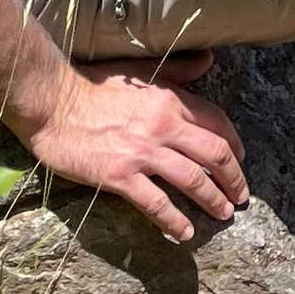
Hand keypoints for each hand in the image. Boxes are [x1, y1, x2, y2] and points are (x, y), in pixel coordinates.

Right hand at [17, 64, 250, 243]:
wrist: (53, 104)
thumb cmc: (94, 85)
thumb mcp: (142, 71)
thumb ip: (178, 70)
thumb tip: (208, 60)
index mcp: (171, 101)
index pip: (217, 124)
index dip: (235, 145)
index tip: (240, 160)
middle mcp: (163, 127)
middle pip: (214, 155)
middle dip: (234, 178)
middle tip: (241, 195)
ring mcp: (142, 153)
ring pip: (192, 181)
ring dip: (213, 200)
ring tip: (223, 214)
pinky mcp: (120, 176)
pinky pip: (156, 203)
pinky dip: (174, 220)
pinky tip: (184, 233)